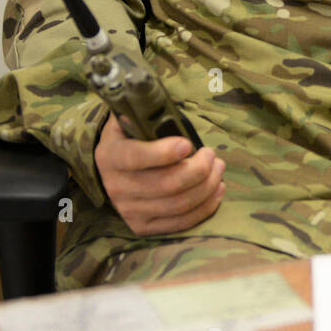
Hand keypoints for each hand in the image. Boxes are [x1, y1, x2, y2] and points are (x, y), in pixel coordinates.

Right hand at [94, 112, 225, 235]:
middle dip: (198, 169)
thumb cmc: (134, 135)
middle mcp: (116, 186)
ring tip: (218, 167)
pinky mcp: (143, 227)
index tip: (188, 144)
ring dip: (207, 186)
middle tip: (211, 154)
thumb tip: (162, 103)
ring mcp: (129, 211)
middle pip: (166, 185)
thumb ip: (147, 111)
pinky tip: (217, 189)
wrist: (114, 167)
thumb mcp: (132, 118)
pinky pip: (180, 223)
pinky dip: (205, 207)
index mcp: (111, 155)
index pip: (136, 157)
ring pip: (178, 204)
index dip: (164, 152)